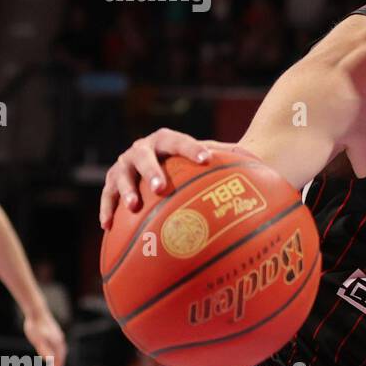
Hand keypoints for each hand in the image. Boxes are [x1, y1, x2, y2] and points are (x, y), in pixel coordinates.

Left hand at [23, 309, 66, 365]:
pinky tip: (50, 354)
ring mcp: (58, 337)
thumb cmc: (36, 326)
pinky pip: (57, 348)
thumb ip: (44, 350)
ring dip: (58, 361)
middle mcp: (60, 341)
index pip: (58, 360)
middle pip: (61, 358)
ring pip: (60, 352)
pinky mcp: (54, 334)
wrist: (37, 312)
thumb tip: (50, 361)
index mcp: (57, 344)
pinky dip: (56, 354)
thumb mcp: (38, 340)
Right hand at [99, 128, 216, 229]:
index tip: (207, 160)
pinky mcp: (111, 181)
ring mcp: (124, 164)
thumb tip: (259, 168)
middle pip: (145, 157)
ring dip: (127, 189)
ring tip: (134, 206)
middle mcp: (142, 148)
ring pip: (121, 175)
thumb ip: (226, 160)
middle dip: (153, 171)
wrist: (157, 162)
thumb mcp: (207, 160)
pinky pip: (107, 196)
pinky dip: (106, 208)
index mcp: (166, 139)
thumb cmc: (189, 165)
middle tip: (162, 188)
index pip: (180, 141)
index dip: (192, 149)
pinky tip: (108, 226)